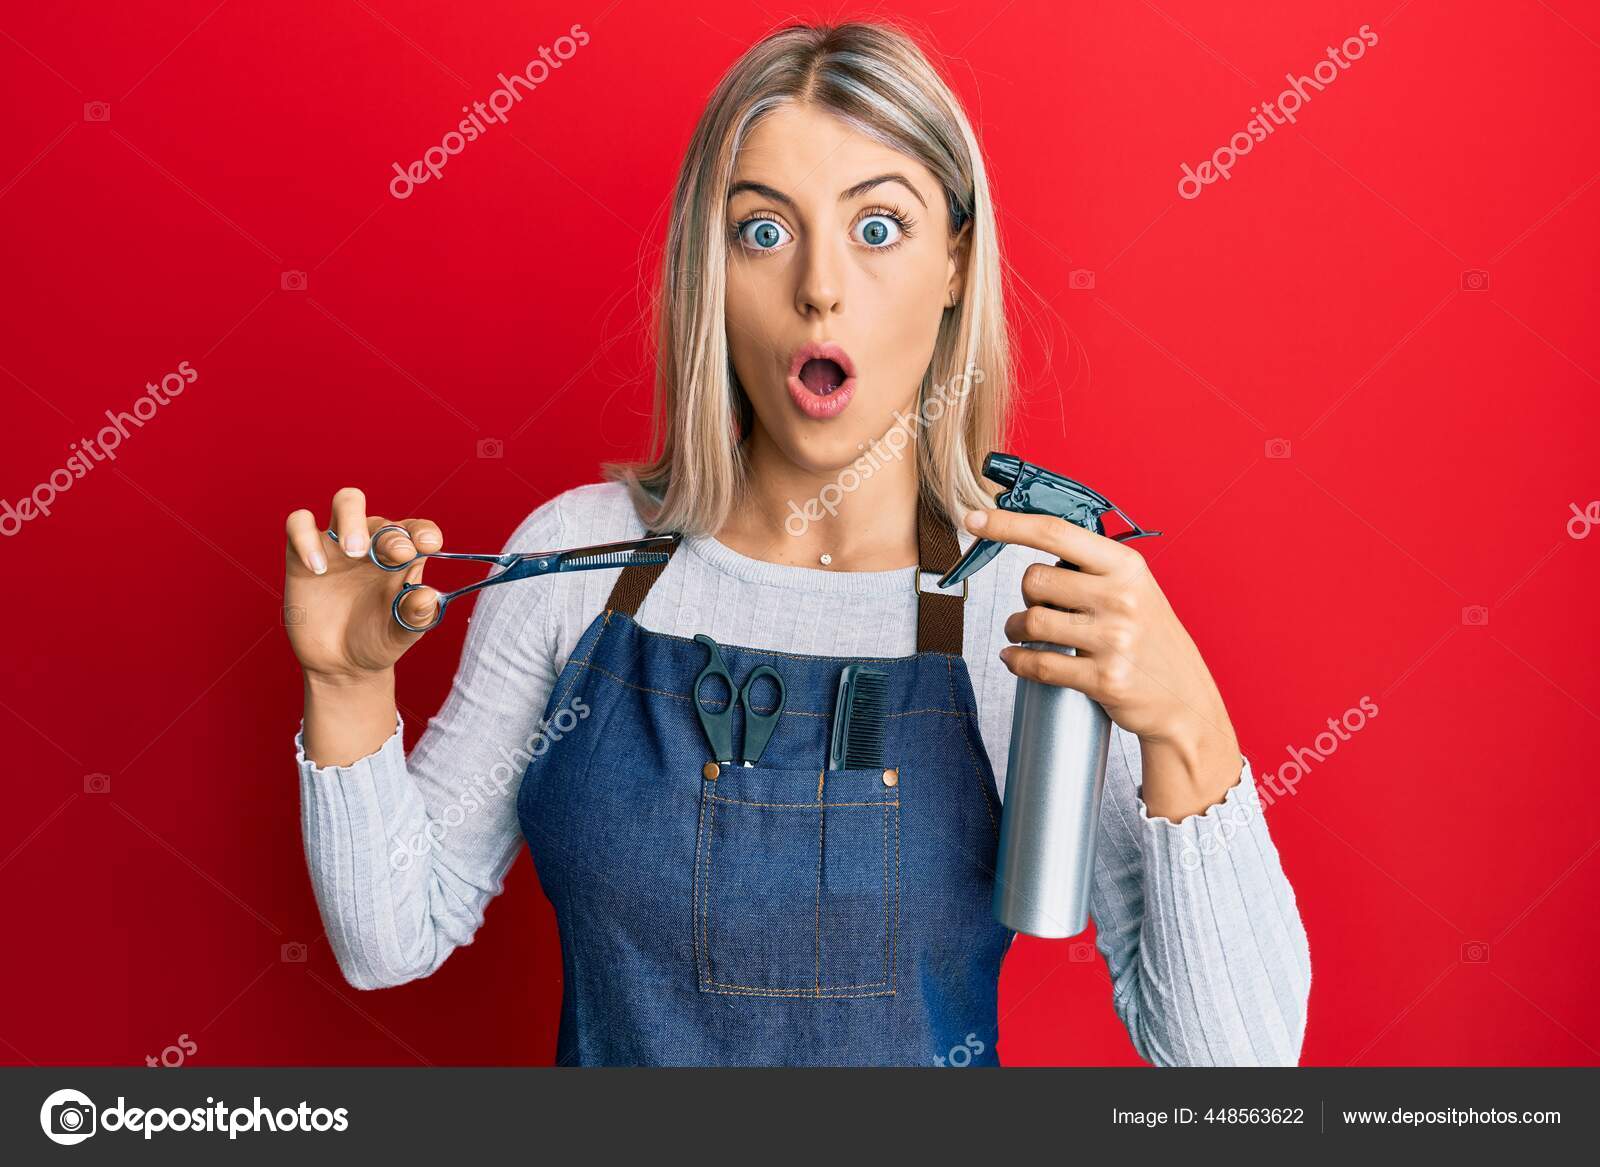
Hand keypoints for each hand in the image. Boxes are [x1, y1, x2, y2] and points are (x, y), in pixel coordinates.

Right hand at [283, 487, 444, 680]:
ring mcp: (338, 546)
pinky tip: (317, 568)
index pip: (417, 531)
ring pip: (345, 503)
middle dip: (389, 532)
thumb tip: (427, 595)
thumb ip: (416, 615)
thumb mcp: (402, 633)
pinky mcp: (302, 554)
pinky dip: (306, 538)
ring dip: (351, 519)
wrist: (340, 664)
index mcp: (403, 558)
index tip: (428, 545)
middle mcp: (373, 545)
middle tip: (394, 554)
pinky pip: (299, 525)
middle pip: (381, 517)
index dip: (424, 532)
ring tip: (353, 552)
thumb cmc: (378, 640)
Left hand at [966, 506, 1241, 816]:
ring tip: (1024, 635)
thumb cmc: (1152, 640)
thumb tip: (1030, 541)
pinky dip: (1018, 662)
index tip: (975, 518)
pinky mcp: (1103, 679)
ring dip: (1015, 630)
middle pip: (1034, 581)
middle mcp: (1122, 597)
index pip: (1055, 532)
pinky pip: (1037, 664)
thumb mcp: (1135, 588)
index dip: (1008, 524)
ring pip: (1030, 622)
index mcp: (1126, 566)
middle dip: (1026, 596)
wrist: (1185, 700)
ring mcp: (1114, 639)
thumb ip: (1091, 567)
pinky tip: (1017, 659)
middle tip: (1039, 608)